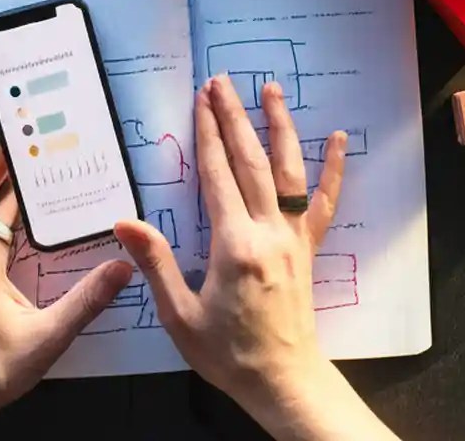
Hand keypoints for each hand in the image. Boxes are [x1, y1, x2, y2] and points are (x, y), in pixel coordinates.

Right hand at [115, 77, 397, 440]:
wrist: (283, 381)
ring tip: (271, 90)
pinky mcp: (308, 251)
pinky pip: (325, 204)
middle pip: (251, 162)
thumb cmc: (228, 354)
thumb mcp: (179, 315)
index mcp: (234, 246)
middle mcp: (269, 233)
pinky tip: (339, 141)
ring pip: (289, 171)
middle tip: (222, 82)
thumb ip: (156, 263)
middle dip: (234, 118)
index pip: (218, 176)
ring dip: (279, 127)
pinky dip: (333, 170)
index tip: (201, 101)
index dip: (208, 135)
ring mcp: (294, 239)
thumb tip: (125, 223)